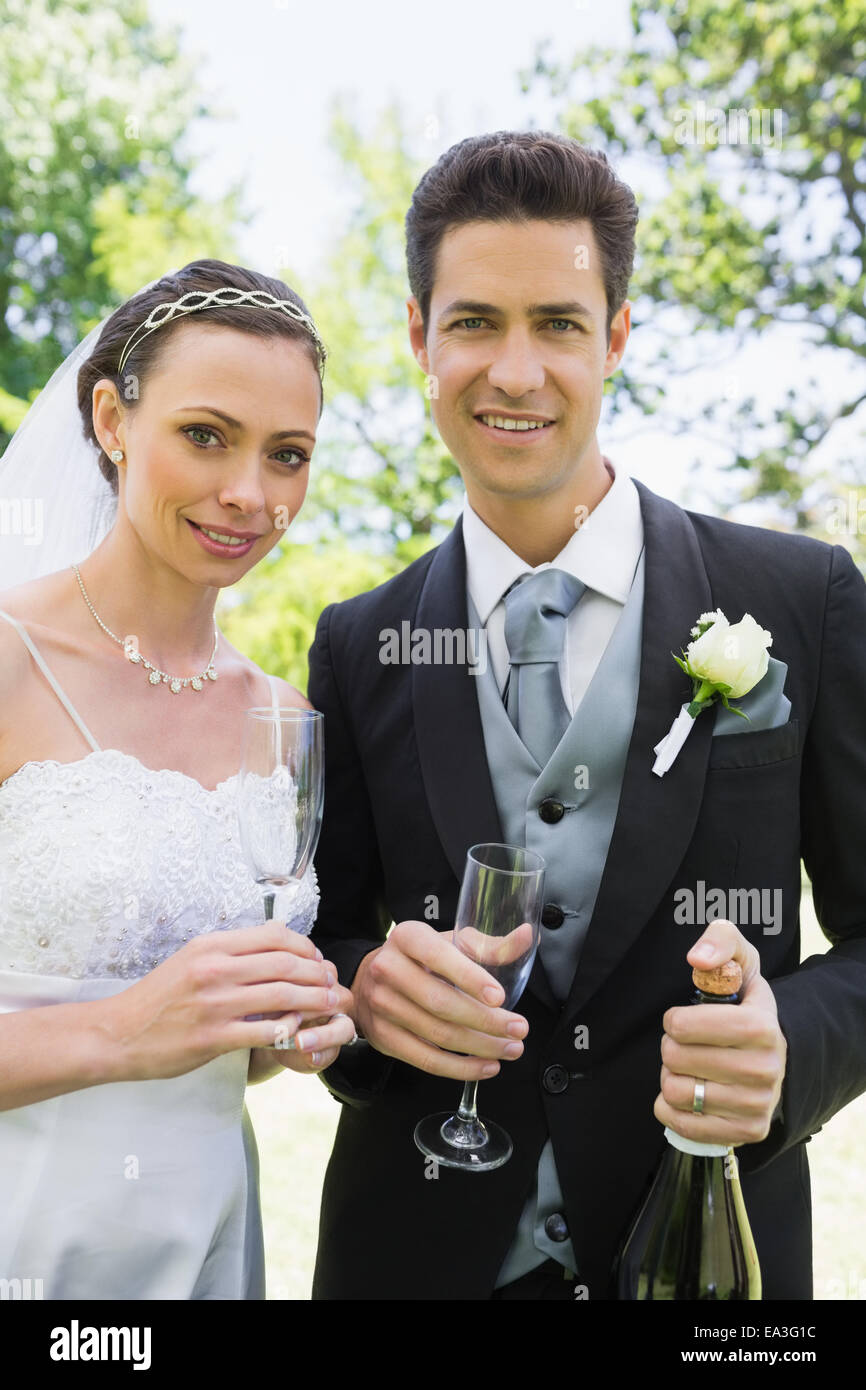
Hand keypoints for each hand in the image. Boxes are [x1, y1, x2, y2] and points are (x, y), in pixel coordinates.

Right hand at [98, 921, 340, 1081]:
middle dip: (317, 974)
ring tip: (329, 1005)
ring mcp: (214, 1004)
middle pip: (285, 963)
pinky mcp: (213, 1037)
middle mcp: (214, 969)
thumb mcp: (190, 960)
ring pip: (282, 995)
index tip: (316, 959)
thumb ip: (228, 952)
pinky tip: (299, 1031)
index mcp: (211, 946)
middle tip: (332, 984)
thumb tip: (272, 943)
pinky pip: (265, 1031)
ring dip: (314, 1001)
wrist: (117, 1033)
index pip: (274, 935)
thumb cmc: (157, 998)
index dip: (304, 946)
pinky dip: (289, 1030)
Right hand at [352, 919, 528, 1080]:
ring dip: (480, 1046)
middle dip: (486, 1021)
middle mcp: (388, 969)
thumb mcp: (448, 942)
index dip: (470, 978)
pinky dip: (460, 1068)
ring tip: (511, 1048)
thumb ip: (487, 945)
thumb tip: (526, 937)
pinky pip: (426, 1060)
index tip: (499, 997)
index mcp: (407, 938)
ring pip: (437, 1035)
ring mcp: (382, 1006)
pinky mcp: (383, 1037)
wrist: (369, 979)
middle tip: (519, 1029)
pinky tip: (486, 1066)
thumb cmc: (419, 958)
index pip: (439, 957)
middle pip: (441, 1002)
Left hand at [654, 919, 786, 1144]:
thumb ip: (720, 941)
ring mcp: (758, 1104)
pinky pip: (681, 1123)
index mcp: (762, 1026)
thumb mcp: (740, 959)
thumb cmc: (744, 1001)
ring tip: (691, 1067)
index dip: (673, 1020)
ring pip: (676, 1092)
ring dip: (672, 1077)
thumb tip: (697, 959)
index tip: (683, 1019)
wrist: (772, 1050)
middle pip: (674, 1058)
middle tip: (688, 1044)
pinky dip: (672, 1107)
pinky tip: (689, 1093)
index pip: (684, 1026)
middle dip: (671, 1046)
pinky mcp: (747, 1132)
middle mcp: (767, 1069)